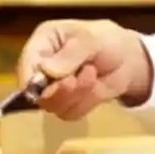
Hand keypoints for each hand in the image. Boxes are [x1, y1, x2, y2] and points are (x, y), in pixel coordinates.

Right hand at [17, 19, 151, 119]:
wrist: (128, 59)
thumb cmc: (106, 41)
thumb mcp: (90, 40)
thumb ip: (70, 54)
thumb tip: (46, 70)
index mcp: (42, 43)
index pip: (26, 65)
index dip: (33, 79)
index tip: (51, 83)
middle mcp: (42, 68)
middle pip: (36, 91)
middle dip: (60, 90)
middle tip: (76, 80)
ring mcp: (53, 88)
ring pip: (53, 106)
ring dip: (77, 95)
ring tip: (92, 74)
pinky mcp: (66, 104)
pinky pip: (69, 113)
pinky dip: (85, 103)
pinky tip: (96, 86)